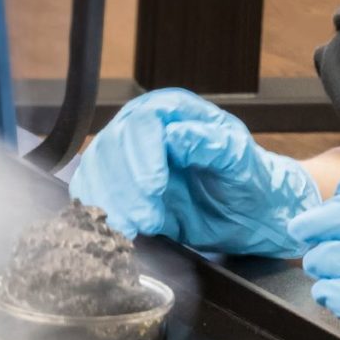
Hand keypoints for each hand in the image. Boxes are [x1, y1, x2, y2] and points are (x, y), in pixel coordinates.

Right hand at [68, 88, 318, 255]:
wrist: (245, 213)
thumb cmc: (245, 179)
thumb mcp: (239, 159)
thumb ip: (211, 144)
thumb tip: (177, 135)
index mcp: (174, 111)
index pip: (144, 121)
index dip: (143, 154)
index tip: (153, 187)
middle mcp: (144, 128)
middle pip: (113, 145)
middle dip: (125, 186)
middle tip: (147, 218)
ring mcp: (126, 157)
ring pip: (97, 169)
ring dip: (112, 202)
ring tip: (138, 227)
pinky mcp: (117, 185)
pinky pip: (94, 192)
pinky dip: (102, 212)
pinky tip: (122, 228)